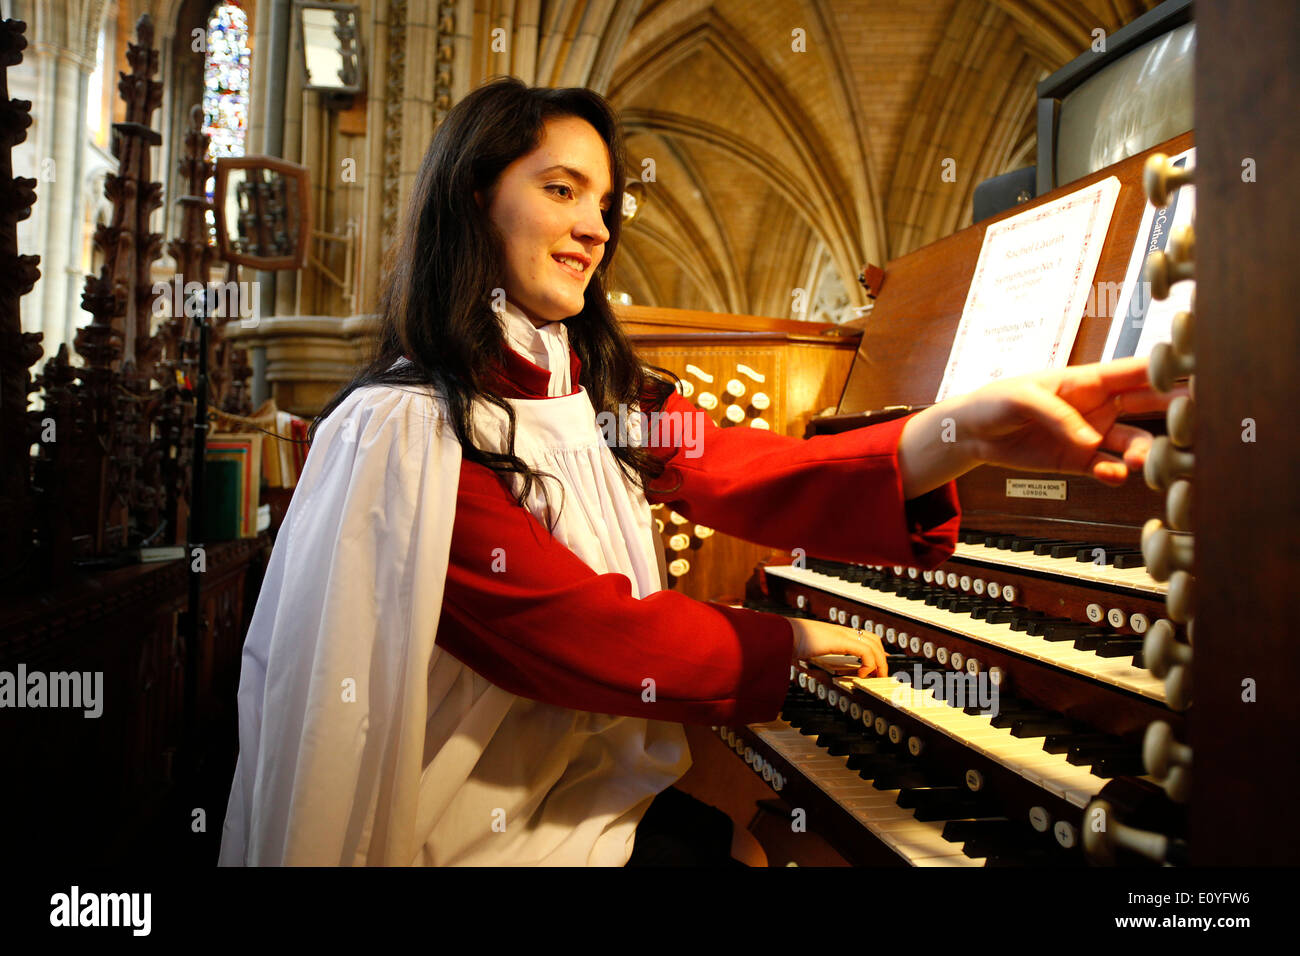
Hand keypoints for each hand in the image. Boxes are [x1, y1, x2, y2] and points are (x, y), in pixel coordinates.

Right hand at [788, 617, 888, 678]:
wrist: (781, 636)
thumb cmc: (787, 645)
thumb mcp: (805, 659)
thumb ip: (815, 667)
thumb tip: (822, 678)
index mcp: (833, 634)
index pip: (862, 637)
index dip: (873, 651)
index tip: (876, 666)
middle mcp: (841, 631)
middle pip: (874, 639)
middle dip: (882, 657)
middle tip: (882, 674)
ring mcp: (842, 633)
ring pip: (874, 644)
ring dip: (880, 662)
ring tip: (877, 676)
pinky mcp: (842, 640)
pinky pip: (866, 651)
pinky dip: (869, 664)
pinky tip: (861, 674)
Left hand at [898, 356, 1178, 496]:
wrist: (972, 433)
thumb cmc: (995, 402)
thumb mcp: (1021, 398)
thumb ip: (1057, 415)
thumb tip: (1090, 440)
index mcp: (1088, 380)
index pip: (1136, 371)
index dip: (1166, 369)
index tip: (1194, 374)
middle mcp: (1099, 406)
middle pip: (1149, 405)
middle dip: (1173, 411)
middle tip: (1192, 423)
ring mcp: (1092, 434)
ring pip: (1135, 442)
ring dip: (1144, 452)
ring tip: (1138, 462)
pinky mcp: (1079, 461)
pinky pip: (1107, 468)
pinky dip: (1114, 473)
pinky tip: (1111, 474)